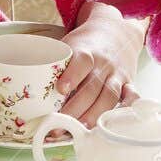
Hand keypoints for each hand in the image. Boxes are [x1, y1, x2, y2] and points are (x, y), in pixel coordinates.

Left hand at [55, 2, 141, 126]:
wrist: (116, 31)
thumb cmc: (85, 44)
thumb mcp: (68, 44)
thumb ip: (55, 62)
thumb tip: (29, 87)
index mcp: (86, 51)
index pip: (81, 61)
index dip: (72, 75)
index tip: (61, 90)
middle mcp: (103, 63)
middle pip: (92, 87)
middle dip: (76, 108)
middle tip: (60, 125)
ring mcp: (117, 74)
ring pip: (109, 96)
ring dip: (95, 114)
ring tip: (80, 129)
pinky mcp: (128, 82)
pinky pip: (132, 96)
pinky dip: (127, 109)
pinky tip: (116, 123)